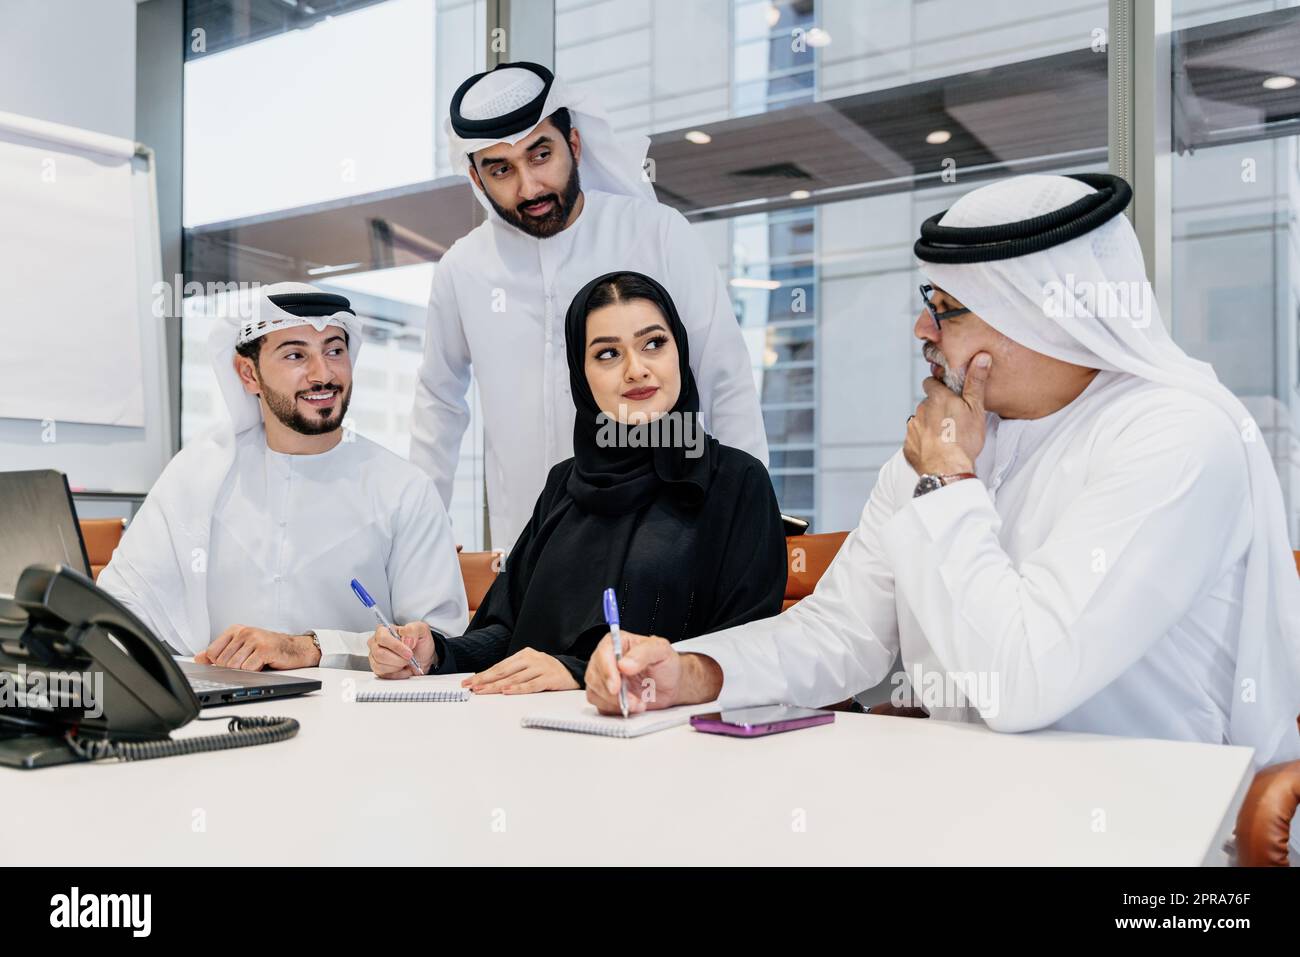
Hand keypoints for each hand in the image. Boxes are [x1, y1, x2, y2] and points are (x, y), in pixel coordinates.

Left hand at [196, 625, 319, 670]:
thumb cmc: (268, 648)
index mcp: (235, 630)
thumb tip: (198, 658)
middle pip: (222, 662)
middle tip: (248, 663)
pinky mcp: (265, 649)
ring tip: (256, 663)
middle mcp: (244, 632)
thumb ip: (219, 652)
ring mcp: (255, 639)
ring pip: (234, 667)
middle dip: (233, 669)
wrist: (295, 648)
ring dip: (245, 670)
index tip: (232, 661)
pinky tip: (263, 664)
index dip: (219, 663)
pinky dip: (254, 671)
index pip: (212, 652)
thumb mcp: (242, 647)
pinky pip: (248, 669)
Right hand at [368, 621, 435, 678]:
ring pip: (380, 665)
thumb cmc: (419, 643)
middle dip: (399, 659)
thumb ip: (413, 630)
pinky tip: (402, 668)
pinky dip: (397, 673)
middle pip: (380, 654)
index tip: (409, 652)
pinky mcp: (377, 669)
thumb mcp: (421, 630)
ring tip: (406, 662)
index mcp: (384, 630)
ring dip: (398, 666)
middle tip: (409, 658)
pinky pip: (383, 674)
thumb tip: (406, 639)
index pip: (383, 638)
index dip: (396, 647)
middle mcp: (376, 643)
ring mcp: (375, 656)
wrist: (422, 657)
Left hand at [464, 648, 578, 694]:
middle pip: (503, 671)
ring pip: (514, 678)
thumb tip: (489, 682)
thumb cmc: (547, 671)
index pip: (499, 666)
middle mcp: (531, 659)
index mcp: (524, 654)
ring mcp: (540, 668)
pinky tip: (506, 691)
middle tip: (470, 686)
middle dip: (484, 680)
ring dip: (496, 686)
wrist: (573, 671)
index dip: (483, 674)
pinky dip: (517, 688)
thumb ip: (513, 672)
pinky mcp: (550, 678)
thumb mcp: (530, 666)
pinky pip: (531, 685)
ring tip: (483, 691)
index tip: (469, 682)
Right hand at [585, 631, 721, 714]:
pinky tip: (631, 706)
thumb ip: (643, 653)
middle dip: (612, 693)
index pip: (602, 653)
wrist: (671, 684)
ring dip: (615, 703)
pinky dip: (615, 709)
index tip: (616, 686)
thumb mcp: (661, 651)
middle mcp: (607, 659)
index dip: (606, 671)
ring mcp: (604, 678)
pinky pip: (600, 705)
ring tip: (637, 703)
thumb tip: (624, 664)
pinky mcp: (605, 695)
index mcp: (617, 643)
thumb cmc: (665, 664)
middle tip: (631, 700)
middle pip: (594, 675)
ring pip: (594, 692)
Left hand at [904, 352, 990, 475]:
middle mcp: (920, 410)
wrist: (947, 470)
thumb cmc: (964, 440)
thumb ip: (976, 381)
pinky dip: (923, 443)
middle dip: (936, 409)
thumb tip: (981, 356)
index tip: (948, 393)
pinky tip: (936, 450)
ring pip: (920, 422)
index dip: (939, 386)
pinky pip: (915, 440)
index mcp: (937, 398)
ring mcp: (912, 429)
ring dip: (929, 426)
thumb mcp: (976, 408)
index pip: (931, 382)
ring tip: (945, 437)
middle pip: (927, 404)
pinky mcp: (908, 446)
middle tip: (952, 420)